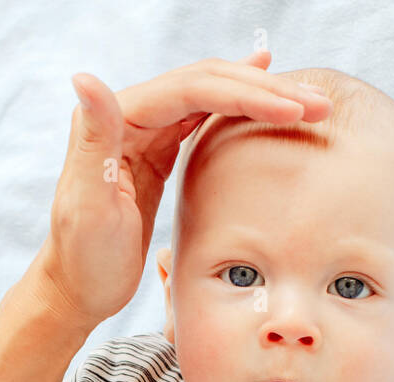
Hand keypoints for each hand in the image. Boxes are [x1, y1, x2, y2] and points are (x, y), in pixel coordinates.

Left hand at [35, 49, 332, 326]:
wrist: (76, 291)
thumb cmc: (83, 259)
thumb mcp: (88, 204)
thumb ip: (93, 140)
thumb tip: (85, 77)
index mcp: (117, 121)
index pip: (192, 92)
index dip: (246, 95)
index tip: (292, 110)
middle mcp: (130, 117)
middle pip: (207, 85)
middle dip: (265, 91)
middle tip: (317, 104)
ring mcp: (145, 134)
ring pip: (211, 97)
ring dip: (261, 96)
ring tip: (309, 102)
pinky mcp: (158, 154)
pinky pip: (205, 117)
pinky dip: (239, 105)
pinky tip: (266, 93)